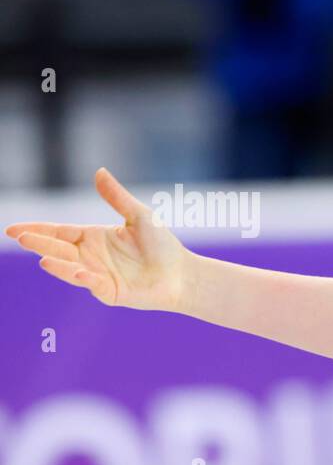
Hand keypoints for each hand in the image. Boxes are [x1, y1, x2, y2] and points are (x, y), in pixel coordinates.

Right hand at [4, 168, 193, 311]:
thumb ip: (116, 197)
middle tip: (20, 237)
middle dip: (39, 243)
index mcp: (93, 237)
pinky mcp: (111, 293)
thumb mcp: (138, 216)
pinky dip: (84, 279)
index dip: (36, 229)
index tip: (12, 229)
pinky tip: (78, 272)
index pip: (58, 231)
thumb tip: (98, 171)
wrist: (183, 273)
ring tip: (42, 258)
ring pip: (71, 269)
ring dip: (57, 264)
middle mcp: (91, 257)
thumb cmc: (162, 245)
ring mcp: (98, 275)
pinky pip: (93, 285)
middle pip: (59, 248)